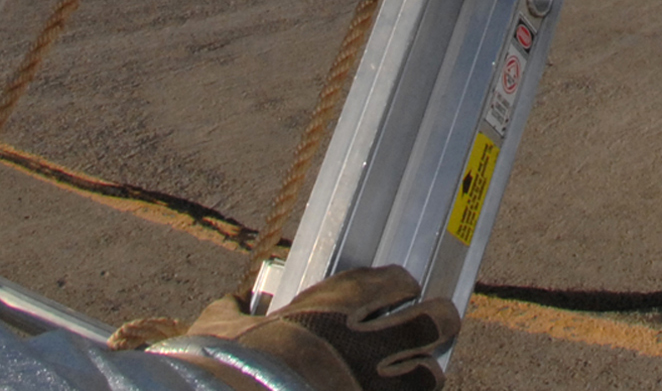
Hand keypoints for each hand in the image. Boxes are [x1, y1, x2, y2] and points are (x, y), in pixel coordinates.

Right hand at [188, 266, 458, 390]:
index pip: (391, 281)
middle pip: (428, 321)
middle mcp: (364, 340)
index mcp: (334, 305)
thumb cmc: (236, 361)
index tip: (400, 288)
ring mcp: (374, 383)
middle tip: (439, 318)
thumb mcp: (222, 326)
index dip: (400, 284)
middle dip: (438, 319)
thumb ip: (231, 313)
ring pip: (428, 372)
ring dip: (427, 370)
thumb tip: (230, 306)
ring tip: (424, 369)